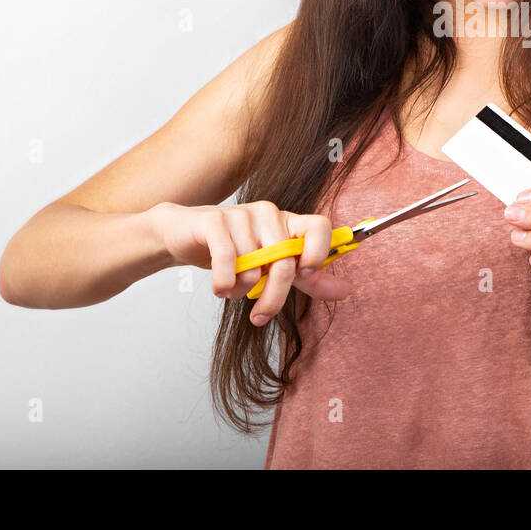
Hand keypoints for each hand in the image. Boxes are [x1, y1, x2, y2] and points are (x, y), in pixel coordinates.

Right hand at [148, 200, 350, 325]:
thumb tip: (346, 290)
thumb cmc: (233, 251)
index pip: (320, 226)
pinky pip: (227, 258)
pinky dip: (224, 282)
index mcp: (288, 222)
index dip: (319, 251)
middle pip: (286, 259)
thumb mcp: (274, 266)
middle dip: (274, 296)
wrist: (183, 234)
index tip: (305, 273)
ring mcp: (242, 214)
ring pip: (254, 265)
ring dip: (240, 289)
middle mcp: (269, 213)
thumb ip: (309, 278)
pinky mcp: (215, 220)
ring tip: (230, 289)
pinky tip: (219, 289)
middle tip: (260, 316)